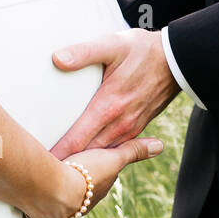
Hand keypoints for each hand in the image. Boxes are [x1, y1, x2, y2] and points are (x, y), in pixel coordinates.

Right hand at [27, 138, 163, 217]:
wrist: (53, 190)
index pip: (101, 183)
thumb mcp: (113, 157)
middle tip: (70, 180)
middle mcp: (83, 206)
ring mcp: (65, 216)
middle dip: (79, 191)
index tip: (91, 168)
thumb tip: (159, 145)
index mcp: (98, 192)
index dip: (97, 174)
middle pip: (83, 198)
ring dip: (60, 206)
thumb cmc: (82, 173)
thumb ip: (133, 151)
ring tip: (52, 196)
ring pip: (65, 213)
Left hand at [51, 29, 178, 158]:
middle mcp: (119, 123)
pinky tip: (86, 159)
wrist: (178, 61)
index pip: (76, 138)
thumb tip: (57, 59)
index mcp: (108, 106)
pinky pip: (113, 148)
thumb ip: (85, 53)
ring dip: (82, 162)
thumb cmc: (144, 51)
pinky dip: (98, 156)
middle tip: (42, 173)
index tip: (40, 163)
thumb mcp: (114, 45)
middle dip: (66, 163)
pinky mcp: (136, 127)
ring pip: (101, 153)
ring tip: (59, 171)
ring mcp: (129, 128)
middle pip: (86, 152)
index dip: (58, 153)